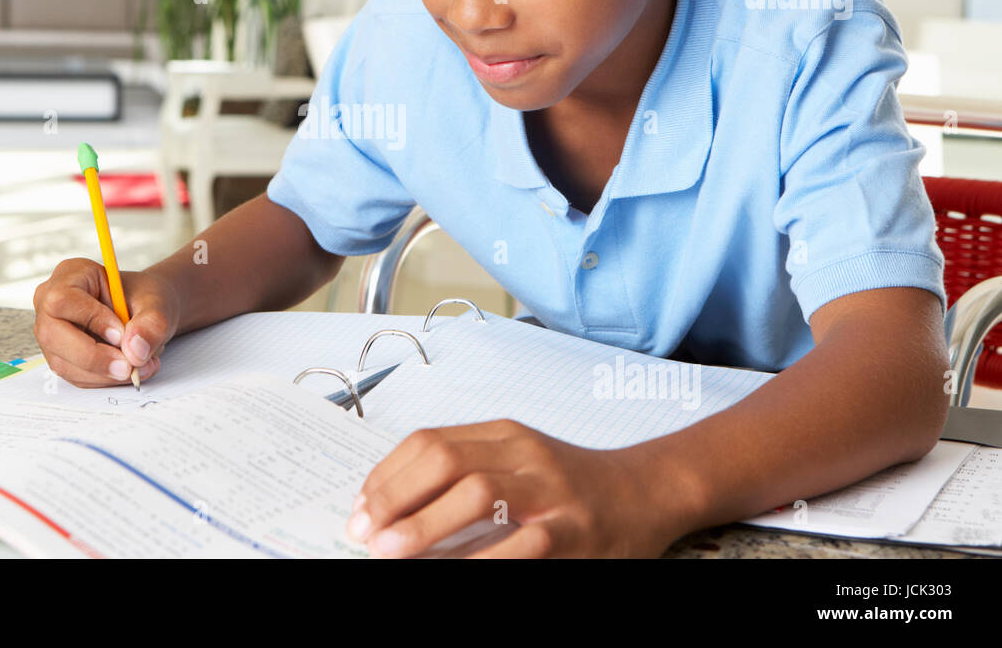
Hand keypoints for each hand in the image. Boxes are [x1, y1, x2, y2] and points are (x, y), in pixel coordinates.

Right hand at [31, 258, 179, 387]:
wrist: (146, 311)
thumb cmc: (144, 298)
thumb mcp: (157, 303)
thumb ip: (151, 324)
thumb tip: (135, 351)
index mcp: (71, 274)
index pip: (64, 300)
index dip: (92, 320)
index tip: (121, 335)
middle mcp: (51, 304)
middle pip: (52, 335)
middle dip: (94, 357)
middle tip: (129, 366)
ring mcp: (52, 333)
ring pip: (64, 363)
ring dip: (104, 374)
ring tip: (140, 366)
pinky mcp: (61, 357)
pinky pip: (76, 377)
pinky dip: (105, 379)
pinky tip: (129, 369)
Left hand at [345, 420, 692, 557]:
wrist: (646, 493)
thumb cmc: (572, 485)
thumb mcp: (517, 461)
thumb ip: (465, 472)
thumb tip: (392, 507)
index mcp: (505, 435)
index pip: (431, 443)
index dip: (387, 476)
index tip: (360, 508)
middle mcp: (526, 456)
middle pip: (447, 463)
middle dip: (397, 499)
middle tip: (366, 534)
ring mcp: (552, 493)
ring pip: (479, 495)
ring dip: (426, 526)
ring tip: (391, 551)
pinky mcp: (573, 534)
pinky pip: (519, 546)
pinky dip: (478, 562)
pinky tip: (452, 572)